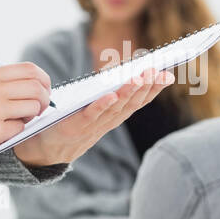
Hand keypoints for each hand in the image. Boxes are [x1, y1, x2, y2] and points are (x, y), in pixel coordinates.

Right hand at [0, 61, 55, 173]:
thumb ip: (1, 83)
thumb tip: (35, 84)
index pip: (30, 70)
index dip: (43, 81)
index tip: (44, 90)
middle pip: (36, 87)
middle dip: (44, 99)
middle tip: (39, 109)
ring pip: (33, 107)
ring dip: (32, 116)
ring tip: (18, 121)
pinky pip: (21, 128)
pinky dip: (16, 131)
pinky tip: (2, 132)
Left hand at [15, 66, 175, 167]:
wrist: (51, 148)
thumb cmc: (76, 121)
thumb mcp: (99, 107)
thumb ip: (113, 93)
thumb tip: (128, 70)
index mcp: (118, 114)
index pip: (141, 100)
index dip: (155, 88)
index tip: (168, 74)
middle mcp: (111, 120)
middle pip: (133, 102)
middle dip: (146, 86)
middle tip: (157, 71)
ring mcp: (96, 123)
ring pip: (117, 107)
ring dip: (129, 92)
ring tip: (139, 77)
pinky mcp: (78, 125)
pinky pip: (93, 114)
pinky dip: (102, 105)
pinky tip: (111, 95)